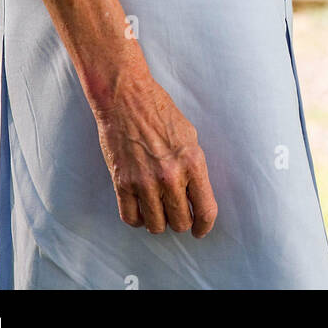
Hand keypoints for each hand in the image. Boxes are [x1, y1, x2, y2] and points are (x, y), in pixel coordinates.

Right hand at [94, 74, 217, 237]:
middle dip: (180, 221)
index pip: (205, 210)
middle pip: (180, 222)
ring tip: (157, 209)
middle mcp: (170, 176)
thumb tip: (197, 193)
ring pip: (156, 226)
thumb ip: (194, 166)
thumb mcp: (189, 136)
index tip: (200, 230)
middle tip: (175, 212)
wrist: (126, 98)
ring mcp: (145, 182)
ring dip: (158, 221)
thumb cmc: (159, 111)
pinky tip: (140, 208)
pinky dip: (137, 218)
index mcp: (192, 162)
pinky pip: (131, 218)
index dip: (204, 226)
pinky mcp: (122, 183)